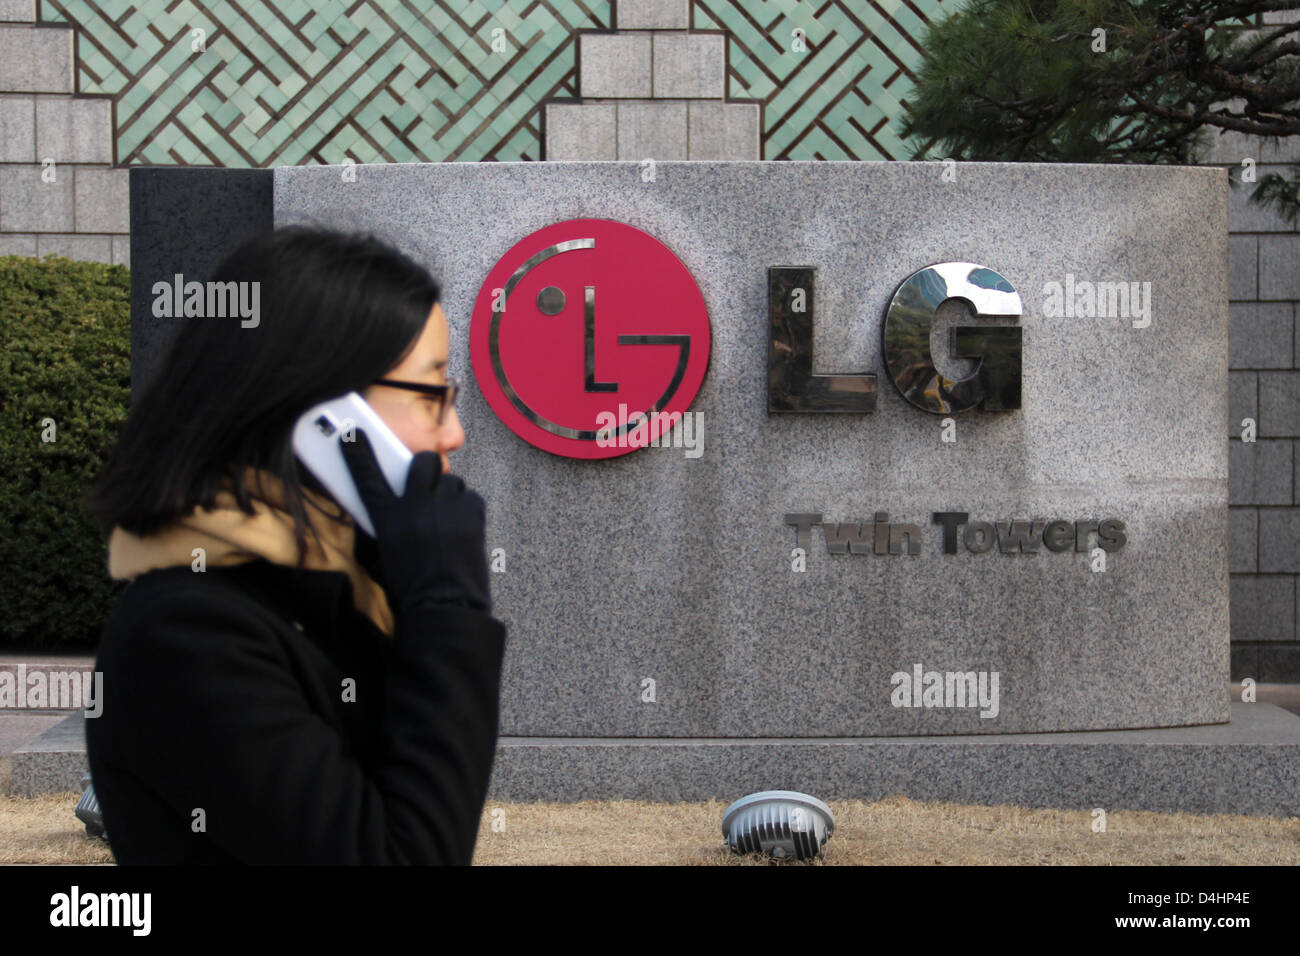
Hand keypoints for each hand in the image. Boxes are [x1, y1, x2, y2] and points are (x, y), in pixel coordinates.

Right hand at [339, 428, 490, 615]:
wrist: (444, 603)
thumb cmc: (411, 586)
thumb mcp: (384, 554)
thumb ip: (387, 524)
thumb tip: (395, 506)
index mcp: (387, 517)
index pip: (368, 476)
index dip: (359, 453)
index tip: (351, 434)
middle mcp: (415, 505)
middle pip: (423, 462)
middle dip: (425, 469)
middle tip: (426, 486)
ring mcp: (446, 506)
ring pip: (451, 480)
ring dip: (448, 493)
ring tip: (446, 517)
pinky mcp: (472, 512)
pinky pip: (470, 495)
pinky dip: (467, 507)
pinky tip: (462, 526)